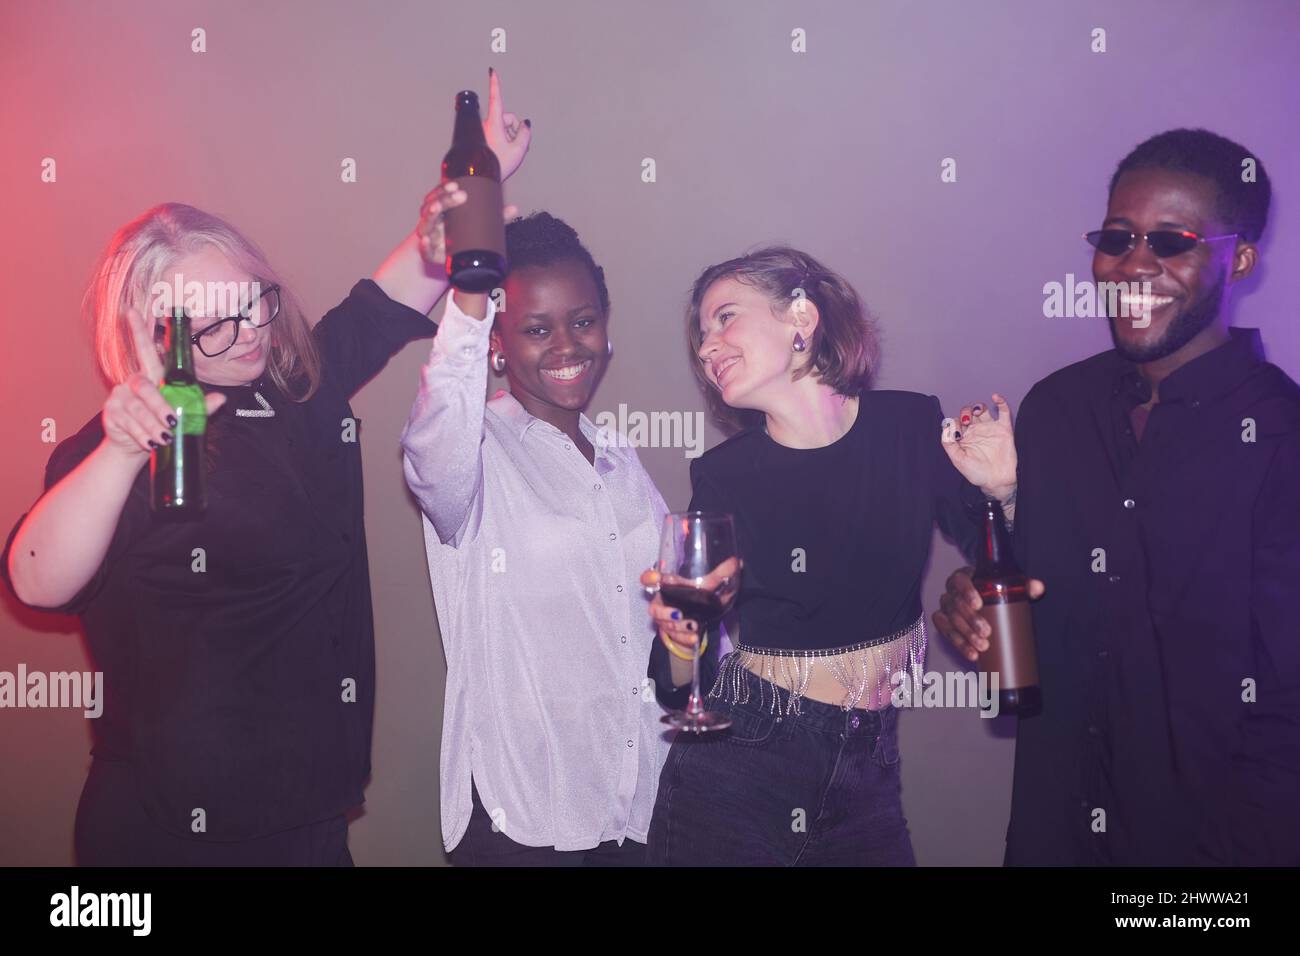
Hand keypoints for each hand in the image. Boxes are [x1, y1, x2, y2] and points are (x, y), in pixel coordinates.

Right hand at [100, 307, 226, 459]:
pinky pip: (127, 423)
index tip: (131, 311)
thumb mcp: (184, 414)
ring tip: (164, 438)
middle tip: (173, 424)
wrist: (140, 446)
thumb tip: (221, 399)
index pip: (145, 350)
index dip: (137, 331)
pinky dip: (140, 435)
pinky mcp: (112, 413)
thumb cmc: (164, 423)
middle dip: (159, 406)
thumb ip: (200, 406)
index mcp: (152, 376)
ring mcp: (120, 397)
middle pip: (145, 387)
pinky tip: (149, 443)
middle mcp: (134, 382)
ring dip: (151, 425)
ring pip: (136, 409)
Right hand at [416, 181, 520, 266]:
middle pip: (430, 207)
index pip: (437, 195)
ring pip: (424, 224)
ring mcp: (430, 238)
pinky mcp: (431, 256)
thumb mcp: (480, 226)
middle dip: (442, 198)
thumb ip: (495, 218)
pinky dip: (424, 247)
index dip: (443, 189)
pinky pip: (424, 252)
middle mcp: (432, 222)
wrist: (458, 261)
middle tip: (459, 195)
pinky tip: (426, 241)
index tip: (455, 184)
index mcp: (441, 211)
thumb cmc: (466, 237)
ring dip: (430, 215)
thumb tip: (514, 209)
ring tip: (438, 208)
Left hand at [483, 67, 530, 180]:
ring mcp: (484, 132)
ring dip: (509, 137)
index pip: (496, 99)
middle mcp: (486, 125)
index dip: (495, 84)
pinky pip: (498, 134)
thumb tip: (525, 126)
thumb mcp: (518, 150)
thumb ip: (525, 134)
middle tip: (515, 146)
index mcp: (494, 123)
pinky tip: (502, 153)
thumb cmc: (497, 164)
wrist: (482, 178)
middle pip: (507, 118)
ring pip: (503, 127)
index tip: (492, 72)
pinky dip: (503, 141)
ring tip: (507, 152)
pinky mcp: (482, 138)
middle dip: (514, 129)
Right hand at [640, 557, 741, 657]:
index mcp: (666, 586)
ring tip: (693, 625)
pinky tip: (694, 637)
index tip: (655, 578)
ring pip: (665, 625)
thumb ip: (719, 575)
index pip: (649, 580)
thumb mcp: (707, 586)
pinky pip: (674, 637)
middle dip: (665, 613)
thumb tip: (737, 562)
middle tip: (679, 613)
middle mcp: (661, 603)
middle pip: (655, 608)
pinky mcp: (670, 633)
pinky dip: (685, 638)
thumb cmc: (695, 597)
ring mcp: (664, 620)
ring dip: (679, 626)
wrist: (694, 620)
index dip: (649, 578)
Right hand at [932, 566, 1044, 661]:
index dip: (967, 592)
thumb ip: (1024, 585)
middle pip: (955, 604)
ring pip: (949, 620)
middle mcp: (951, 591)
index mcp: (963, 577)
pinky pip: (944, 631)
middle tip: (986, 633)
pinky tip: (971, 654)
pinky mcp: (943, 622)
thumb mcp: (1009, 586)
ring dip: (964, 636)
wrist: (985, 600)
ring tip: (981, 648)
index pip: (960, 581)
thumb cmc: (996, 590)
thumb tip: (1039, 588)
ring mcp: (946, 607)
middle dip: (970, 620)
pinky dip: (957, 643)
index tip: (979, 604)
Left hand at [941, 393, 1016, 498]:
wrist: (997, 481)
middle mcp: (976, 431)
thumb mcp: (957, 460)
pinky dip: (1000, 401)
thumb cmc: (977, 473)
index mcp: (964, 438)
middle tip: (966, 422)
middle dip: (964, 413)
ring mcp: (990, 429)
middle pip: (968, 413)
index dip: (953, 424)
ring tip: (975, 414)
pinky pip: (1003, 412)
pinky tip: (994, 397)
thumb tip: (946, 427)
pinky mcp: (1004, 429)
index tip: (957, 434)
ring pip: (982, 410)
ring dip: (977, 407)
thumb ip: (948, 443)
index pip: (955, 422)